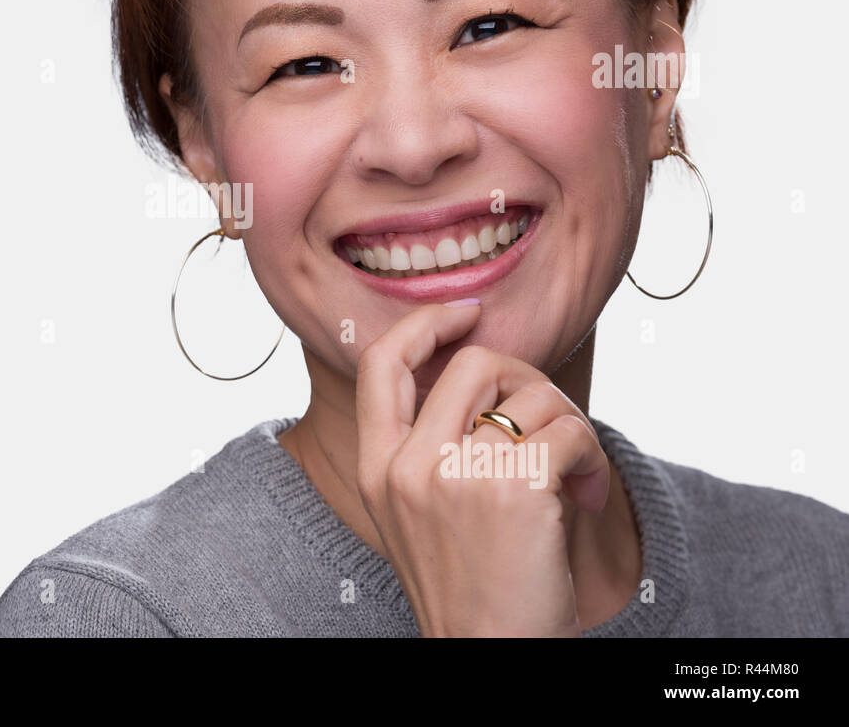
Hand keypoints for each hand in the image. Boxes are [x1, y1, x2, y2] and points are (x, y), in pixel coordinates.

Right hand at [354, 300, 609, 636]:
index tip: (466, 316)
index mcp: (377, 467)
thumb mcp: (416, 511)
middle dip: (527, 378)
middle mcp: (408, 466)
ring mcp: (457, 475)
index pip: (381, 361)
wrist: (492, 654)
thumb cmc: (469, 584)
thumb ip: (427, 444)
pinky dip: (593, 457)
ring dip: (570, 425)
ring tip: (577, 473)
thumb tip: (482, 367)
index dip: (425, 324)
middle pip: (474, 363)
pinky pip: (570, 431)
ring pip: (532, 394)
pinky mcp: (514, 489)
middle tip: (548, 420)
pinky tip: (588, 495)